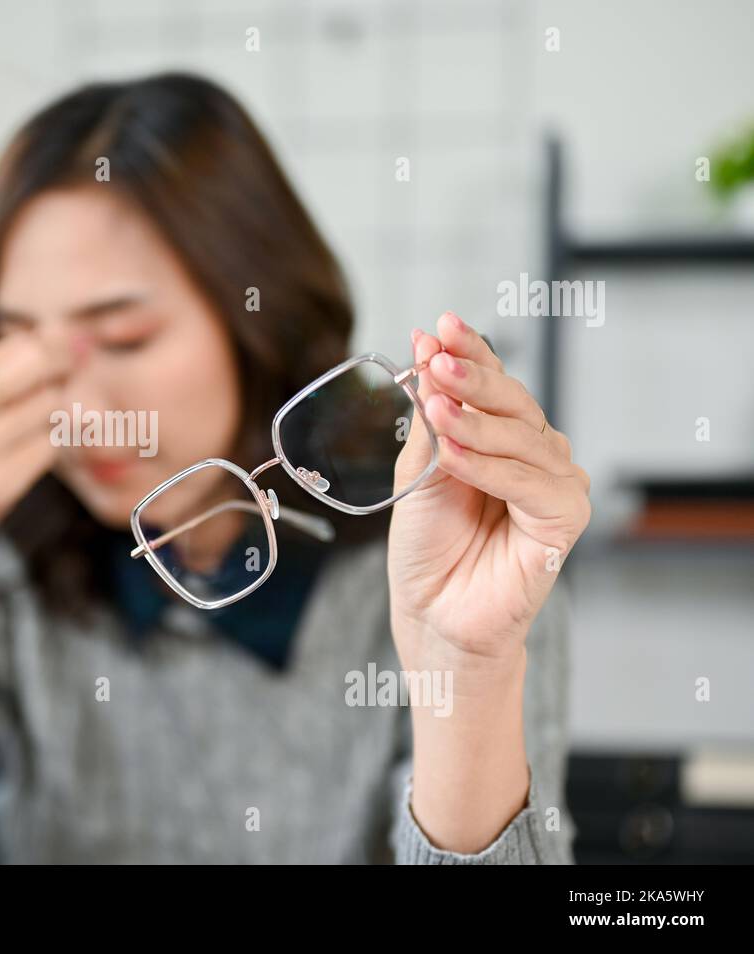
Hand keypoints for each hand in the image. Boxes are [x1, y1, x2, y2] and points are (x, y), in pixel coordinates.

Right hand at [0, 332, 71, 653]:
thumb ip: (1, 372)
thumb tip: (65, 334)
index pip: (20, 346)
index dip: (57, 346)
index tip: (75, 351)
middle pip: (39, 367)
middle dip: (68, 368)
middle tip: (79, 376)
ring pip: (51, 406)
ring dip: (61, 412)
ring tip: (46, 423)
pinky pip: (50, 447)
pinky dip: (54, 445)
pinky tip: (38, 451)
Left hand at [388, 311, 590, 669]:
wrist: (433, 611)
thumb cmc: (427, 544)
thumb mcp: (417, 468)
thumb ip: (429, 415)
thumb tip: (425, 346)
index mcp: (502, 435)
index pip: (492, 382)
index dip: (470, 351)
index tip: (441, 324)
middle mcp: (536, 453)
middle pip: (513, 401)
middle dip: (472, 376)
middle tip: (436, 357)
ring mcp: (555, 483)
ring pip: (521, 437)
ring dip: (474, 421)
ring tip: (435, 409)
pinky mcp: (565, 518)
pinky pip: (528, 482)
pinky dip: (488, 467)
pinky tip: (453, 456)